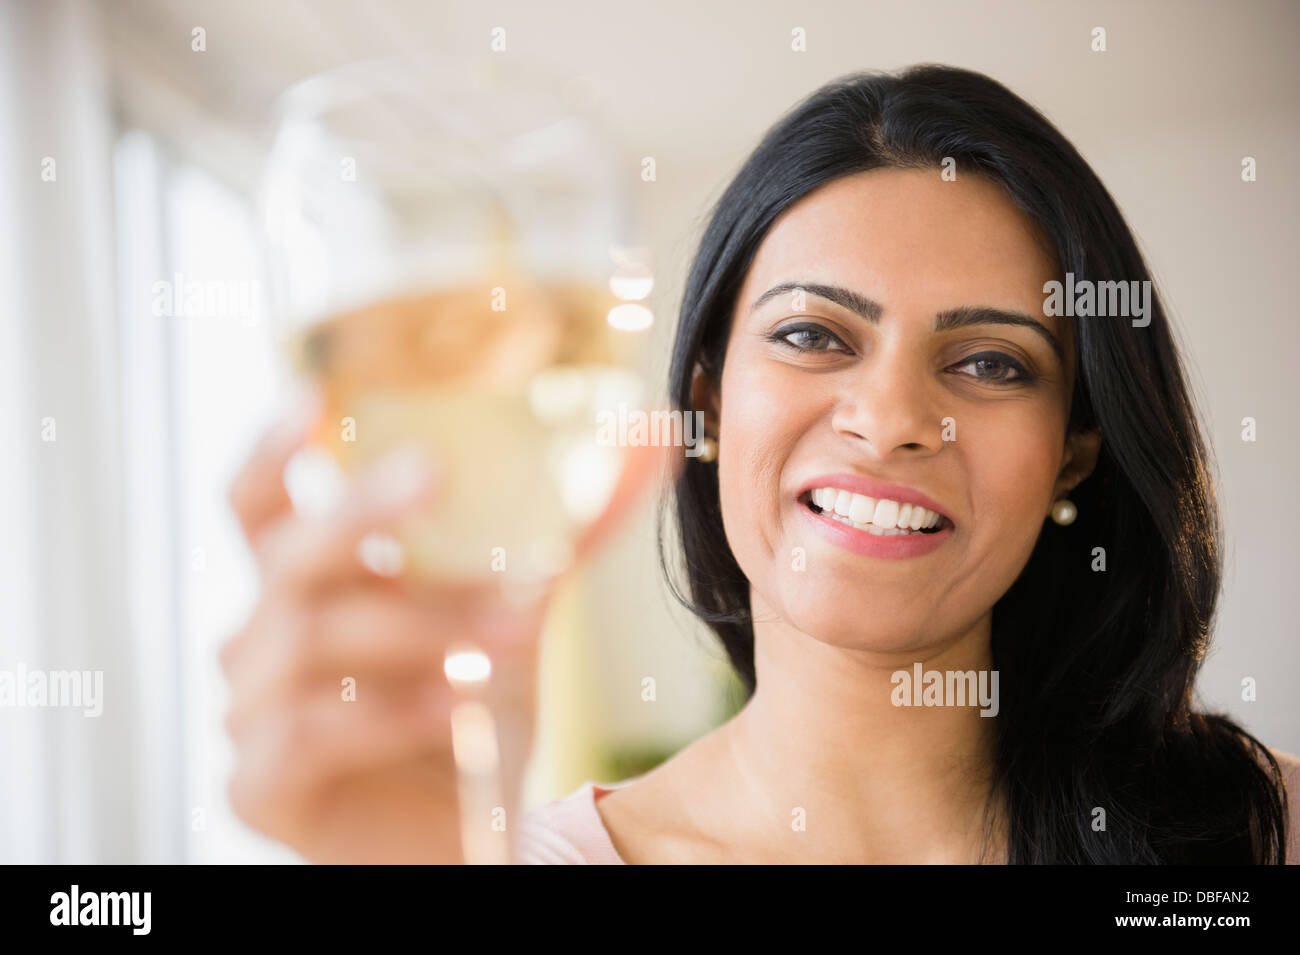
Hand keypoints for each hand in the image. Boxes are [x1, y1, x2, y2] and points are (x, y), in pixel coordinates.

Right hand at [219, 391, 666, 862]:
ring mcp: (250, 712)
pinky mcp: (260, 786)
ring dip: (422, 624)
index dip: (274, 450)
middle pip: (288, 554)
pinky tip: (462, 704)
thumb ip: (564, 532)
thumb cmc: (476, 703)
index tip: (314, 395)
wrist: (477, 825)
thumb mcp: (517, 606)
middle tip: (433, 474)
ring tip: (510, 631)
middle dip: (362, 511)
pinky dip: (394, 710)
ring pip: (316, 638)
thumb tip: (643, 447)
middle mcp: (262, 636)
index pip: (258, 504)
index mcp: (308, 582)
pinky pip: (314, 730)